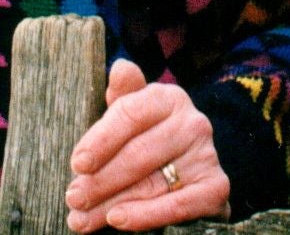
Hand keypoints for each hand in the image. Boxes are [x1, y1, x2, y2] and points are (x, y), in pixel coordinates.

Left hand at [65, 60, 231, 230]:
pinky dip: (145, 216)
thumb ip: (123, 98)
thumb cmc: (147, 143)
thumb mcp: (130, 119)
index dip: (101, 139)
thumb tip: (120, 68)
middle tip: (73, 197)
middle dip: (100, 179)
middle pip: (138, 153)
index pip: (130, 113)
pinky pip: (177, 205)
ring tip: (82, 218)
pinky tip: (118, 220)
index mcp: (168, 98)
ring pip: (151, 183)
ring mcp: (207, 155)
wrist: (187, 179)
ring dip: (111, 204)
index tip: (77, 163)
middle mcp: (193, 122)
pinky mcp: (215, 188)